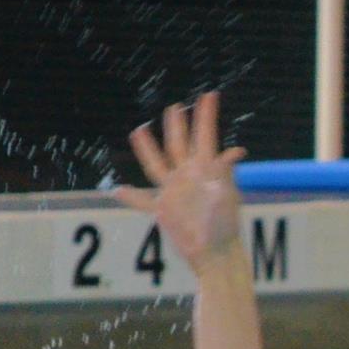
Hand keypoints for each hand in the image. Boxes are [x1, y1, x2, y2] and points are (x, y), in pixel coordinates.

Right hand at [115, 93, 247, 269]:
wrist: (215, 253)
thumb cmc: (225, 226)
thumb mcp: (227, 196)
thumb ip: (225, 174)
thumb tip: (233, 152)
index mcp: (206, 170)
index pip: (205, 136)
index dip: (207, 116)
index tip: (210, 95)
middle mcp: (188, 177)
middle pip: (179, 145)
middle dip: (178, 126)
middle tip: (175, 108)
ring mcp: (174, 192)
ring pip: (156, 165)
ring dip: (147, 149)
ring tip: (138, 132)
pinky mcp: (164, 210)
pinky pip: (142, 201)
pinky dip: (129, 197)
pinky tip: (115, 191)